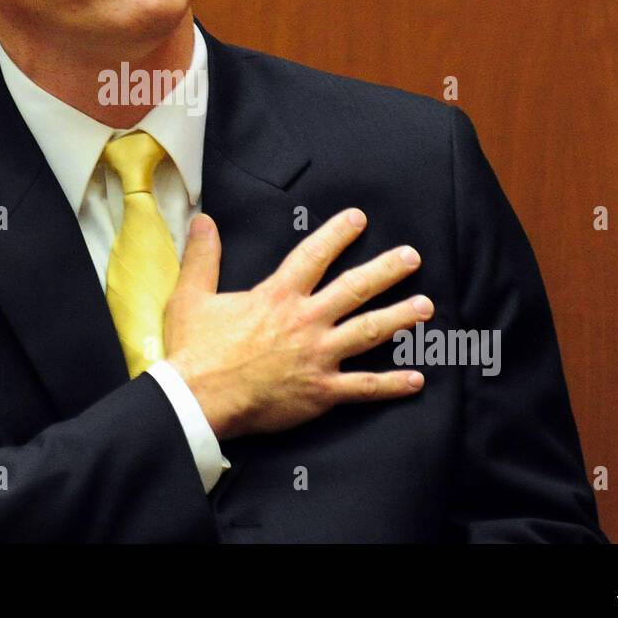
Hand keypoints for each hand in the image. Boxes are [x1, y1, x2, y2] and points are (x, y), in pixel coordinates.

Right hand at [164, 208, 430, 441]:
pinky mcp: (321, 392)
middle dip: (387, 270)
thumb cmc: (195, 350)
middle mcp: (305, 321)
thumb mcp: (191, 296)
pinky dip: (392, 385)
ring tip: (425, 306)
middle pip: (355, 289)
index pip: (314, 255)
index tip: (359, 218)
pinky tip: (416, 380)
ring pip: (369, 332)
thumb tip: (203, 220)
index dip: (337, 234)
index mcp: (277, 296)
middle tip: (411, 257)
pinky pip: (364, 387)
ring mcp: (318, 357)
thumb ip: (203, 257)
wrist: (198, 399)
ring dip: (400, 318)